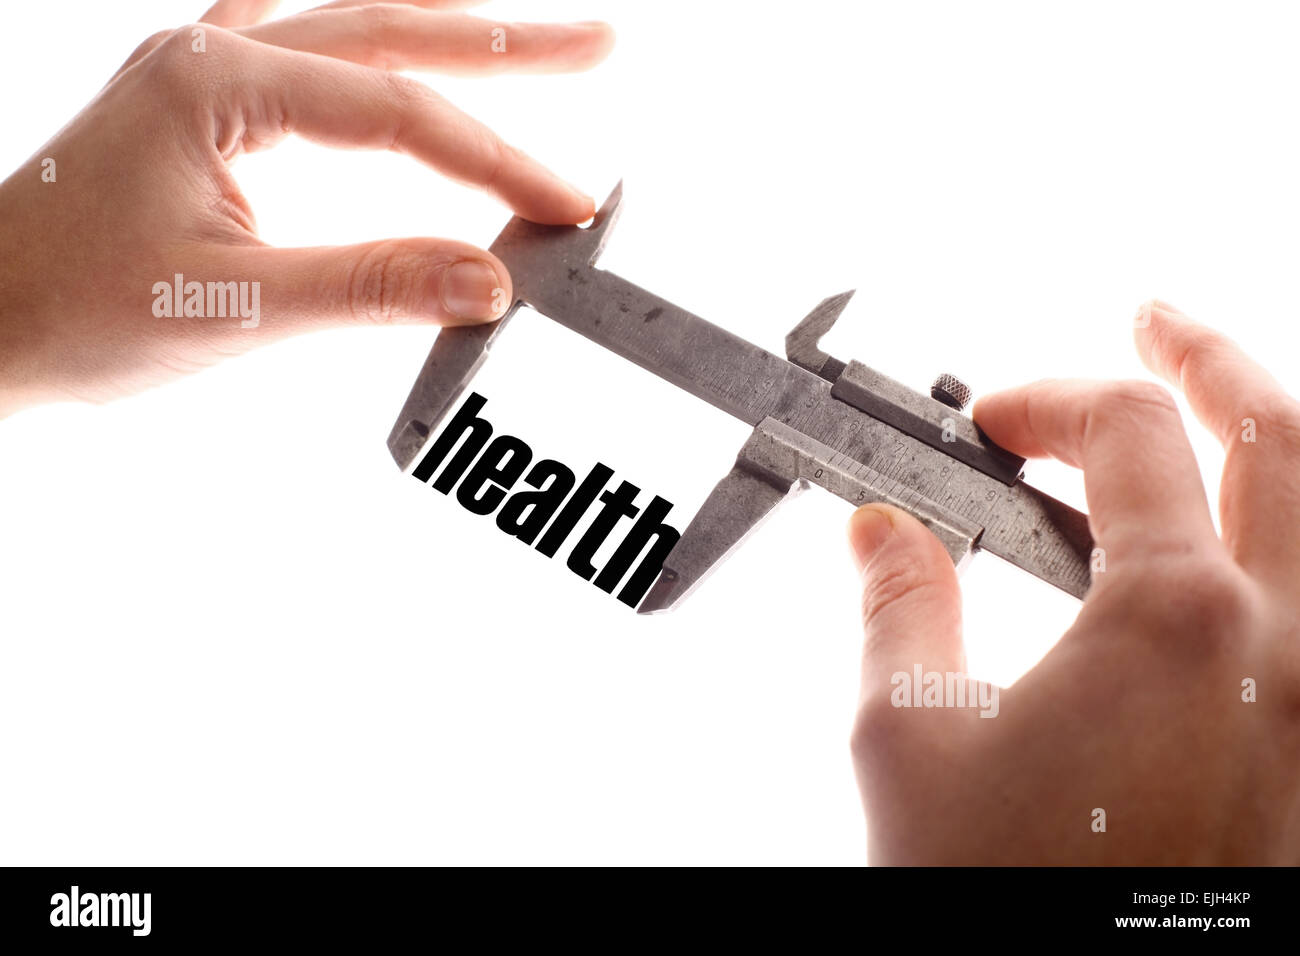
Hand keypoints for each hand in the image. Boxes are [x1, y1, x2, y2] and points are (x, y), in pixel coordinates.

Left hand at [0, 0, 612, 415]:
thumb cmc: (69, 311)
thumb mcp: (232, 307)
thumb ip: (369, 286)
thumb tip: (485, 280)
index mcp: (214, 86)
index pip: (394, 112)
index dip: (494, 159)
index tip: (568, 207)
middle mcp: (211, 57)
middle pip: (390, 28)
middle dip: (506, 42)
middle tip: (602, 46)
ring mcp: (204, 73)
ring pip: (354, 24)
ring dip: (449, 28)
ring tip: (535, 40)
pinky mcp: (205, 107)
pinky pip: (306, 44)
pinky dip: (375, 42)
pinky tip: (408, 37)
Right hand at [847, 301, 1299, 863]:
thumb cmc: (1004, 898)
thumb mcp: (907, 743)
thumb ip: (896, 605)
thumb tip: (878, 532)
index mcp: (1180, 620)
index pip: (1127, 433)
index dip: (1047, 396)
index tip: (988, 420)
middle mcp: (1289, 647)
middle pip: (1281, 432)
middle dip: (1209, 355)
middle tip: (1152, 320)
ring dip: (1277, 437)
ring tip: (1221, 406)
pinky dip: (1292, 547)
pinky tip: (1249, 550)